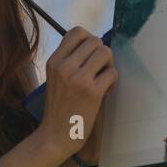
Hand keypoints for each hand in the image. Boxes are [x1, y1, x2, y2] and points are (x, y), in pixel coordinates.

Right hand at [35, 27, 117, 161]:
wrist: (56, 134)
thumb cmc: (59, 106)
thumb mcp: (55, 77)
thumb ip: (69, 59)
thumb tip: (95, 42)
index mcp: (54, 61)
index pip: (76, 32)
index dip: (88, 39)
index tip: (89, 54)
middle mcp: (64, 66)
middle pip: (94, 40)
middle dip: (101, 53)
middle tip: (98, 69)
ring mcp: (78, 79)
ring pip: (105, 52)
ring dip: (108, 64)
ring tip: (101, 77)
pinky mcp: (92, 92)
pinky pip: (112, 72)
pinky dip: (112, 80)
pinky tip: (104, 90)